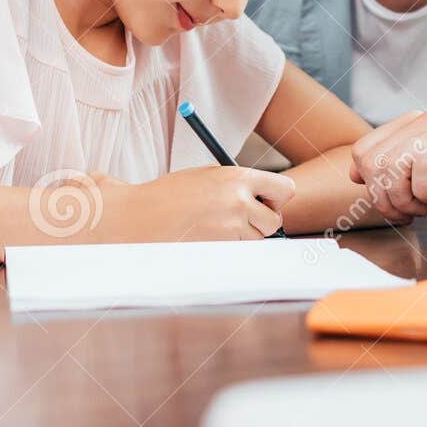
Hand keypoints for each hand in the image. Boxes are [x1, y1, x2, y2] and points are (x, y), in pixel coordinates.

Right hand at [107, 166, 295, 241]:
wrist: (142, 216)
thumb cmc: (170, 195)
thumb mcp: (206, 175)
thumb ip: (236, 181)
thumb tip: (262, 192)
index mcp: (237, 177)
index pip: (285, 189)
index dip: (277, 197)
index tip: (265, 200)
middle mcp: (239, 202)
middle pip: (275, 222)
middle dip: (261, 223)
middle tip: (240, 220)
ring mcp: (231, 229)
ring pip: (257, 241)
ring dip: (244, 238)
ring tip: (216, 227)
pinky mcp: (221, 249)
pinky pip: (238, 252)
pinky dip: (229, 249)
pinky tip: (207, 238)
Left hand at [349, 110, 426, 235]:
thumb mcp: (415, 187)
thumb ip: (387, 175)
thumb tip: (353, 171)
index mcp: (410, 125)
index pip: (362, 151)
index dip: (372, 186)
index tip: (397, 205)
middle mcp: (425, 120)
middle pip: (372, 161)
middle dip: (387, 198)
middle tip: (413, 211)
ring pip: (392, 166)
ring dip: (406, 200)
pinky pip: (421, 171)